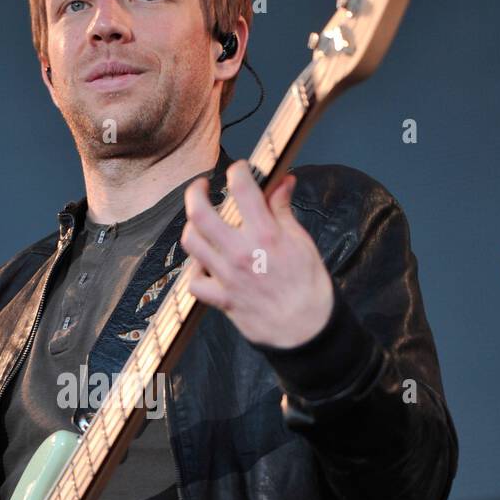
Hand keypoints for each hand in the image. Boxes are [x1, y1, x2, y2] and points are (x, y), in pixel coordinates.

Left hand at [181, 160, 334, 347]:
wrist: (305, 329)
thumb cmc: (309, 286)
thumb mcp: (302, 242)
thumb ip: (284, 210)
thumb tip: (283, 182)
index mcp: (265, 235)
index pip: (242, 189)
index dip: (237, 171)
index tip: (239, 169)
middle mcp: (240, 253)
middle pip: (200, 214)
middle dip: (195, 192)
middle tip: (201, 186)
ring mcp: (226, 277)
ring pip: (191, 243)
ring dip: (192, 227)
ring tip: (200, 222)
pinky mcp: (221, 299)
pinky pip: (194, 282)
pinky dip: (195, 271)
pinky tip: (203, 263)